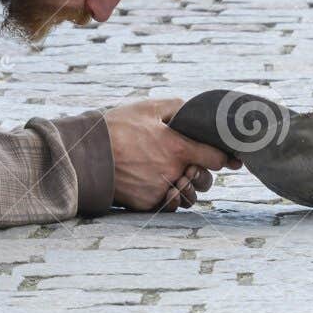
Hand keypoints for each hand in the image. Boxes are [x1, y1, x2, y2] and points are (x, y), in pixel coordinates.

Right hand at [104, 98, 239, 211]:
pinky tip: (159, 186)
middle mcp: (173, 172)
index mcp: (177, 148)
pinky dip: (167, 198)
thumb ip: (177, 107)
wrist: (86, 154)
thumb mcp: (146, 108)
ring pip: (188, 197)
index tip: (226, 156)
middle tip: (191, 165)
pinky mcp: (147, 203)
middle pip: (205, 182)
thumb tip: (195, 111)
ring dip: (186, 188)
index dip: (224, 156)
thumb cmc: (116, 128)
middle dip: (202, 173)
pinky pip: (168, 205)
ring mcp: (160, 190)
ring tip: (174, 177)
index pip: (217, 158)